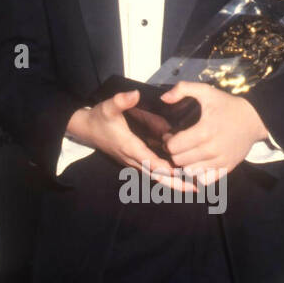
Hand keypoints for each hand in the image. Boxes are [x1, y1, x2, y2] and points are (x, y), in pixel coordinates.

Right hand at [72, 90, 197, 192]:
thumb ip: (122, 100)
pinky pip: (154, 171)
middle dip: (175, 183)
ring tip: (195, 185)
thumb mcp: (109, 106)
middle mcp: (133, 159)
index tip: (184, 171)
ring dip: (174, 182)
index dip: (166, 168)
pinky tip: (183, 176)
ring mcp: (135, 162)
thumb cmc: (100, 118)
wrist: (87, 129)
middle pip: (157, 175)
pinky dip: (168, 176)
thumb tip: (135, 94)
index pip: (151, 161)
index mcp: (130, 147)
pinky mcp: (136, 161)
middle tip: (196, 188)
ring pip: (156, 176)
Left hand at [158, 81, 266, 182]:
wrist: (254, 119)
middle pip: (179, 161)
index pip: (173, 146)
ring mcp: (220, 161)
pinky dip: (198, 174)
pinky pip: (205, 179)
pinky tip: (198, 163)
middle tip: (178, 145)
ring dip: (184, 164)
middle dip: (174, 153)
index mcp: (204, 131)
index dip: (167, 141)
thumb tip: (163, 98)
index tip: (171, 136)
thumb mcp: (206, 91)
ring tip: (187, 153)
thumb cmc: (227, 105)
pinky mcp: (226, 168)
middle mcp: (212, 149)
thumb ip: (183, 89)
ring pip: (189, 172)